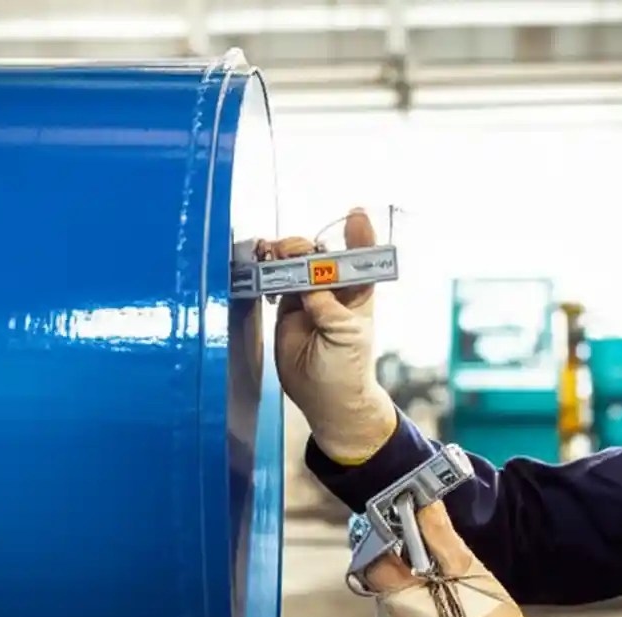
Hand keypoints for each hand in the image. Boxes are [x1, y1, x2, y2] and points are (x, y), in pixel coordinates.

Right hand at [269, 208, 396, 463]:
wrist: (324, 398)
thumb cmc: (346, 367)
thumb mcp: (344, 336)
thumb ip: (326, 307)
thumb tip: (308, 281)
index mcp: (356, 292)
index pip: (360, 256)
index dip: (358, 233)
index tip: (355, 213)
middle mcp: (332, 289)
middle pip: (317, 254)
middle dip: (303, 247)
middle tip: (289, 252)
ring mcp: (308, 296)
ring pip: (294, 264)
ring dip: (283, 255)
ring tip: (270, 254)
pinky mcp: (286, 308)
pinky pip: (276, 281)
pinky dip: (268, 271)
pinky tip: (261, 265)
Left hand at [365, 501, 558, 616]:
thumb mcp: (472, 575)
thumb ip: (441, 538)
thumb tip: (424, 504)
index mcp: (401, 603)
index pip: (374, 558)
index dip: (388, 538)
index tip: (403, 526)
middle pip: (384, 581)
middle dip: (405, 567)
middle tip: (433, 561)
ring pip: (393, 602)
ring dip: (410, 591)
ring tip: (442, 592)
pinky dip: (414, 615)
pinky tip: (439, 616)